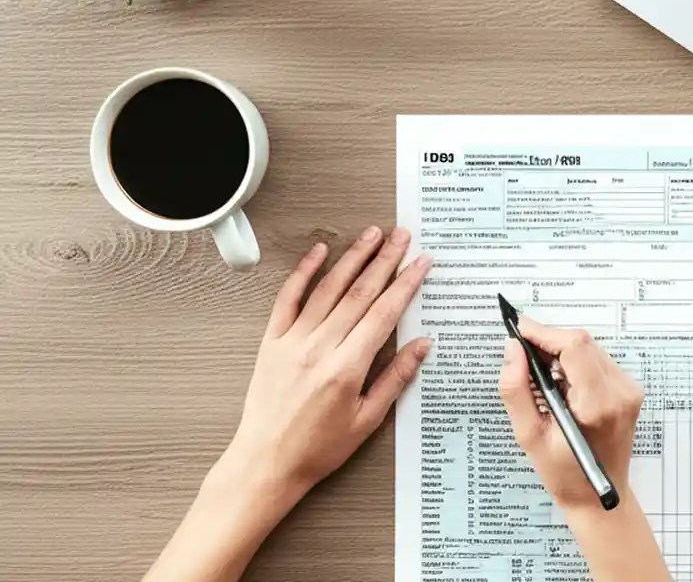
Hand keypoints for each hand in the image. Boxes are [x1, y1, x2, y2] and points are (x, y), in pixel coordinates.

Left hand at [215, 226, 432, 502]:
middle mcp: (319, 348)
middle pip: (359, 293)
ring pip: (328, 289)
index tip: (422, 262)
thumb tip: (423, 345)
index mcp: (346, 368)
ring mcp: (292, 341)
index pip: (383, 314)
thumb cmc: (318, 448)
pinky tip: (320, 252)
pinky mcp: (272, 342)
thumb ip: (396, 378)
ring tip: (372, 234)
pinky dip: (304, 273)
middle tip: (403, 235)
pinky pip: (288, 299)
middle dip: (385, 260)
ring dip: (353, 258)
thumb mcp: (367, 420)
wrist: (266, 462)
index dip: (405, 284)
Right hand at [497, 319, 643, 510]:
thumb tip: (512, 349)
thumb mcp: (529, 436)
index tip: (518, 328)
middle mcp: (620, 392)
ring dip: (561, 351)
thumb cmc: (563, 474)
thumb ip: (516, 390)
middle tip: (521, 353)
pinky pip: (598, 361)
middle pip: (582, 343)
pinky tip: (559, 383)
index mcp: (598, 405)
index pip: (574, 346)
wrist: (598, 498)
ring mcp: (629, 390)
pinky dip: (575, 363)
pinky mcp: (629, 390)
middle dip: (549, 341)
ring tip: (538, 373)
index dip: (544, 332)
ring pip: (590, 348)